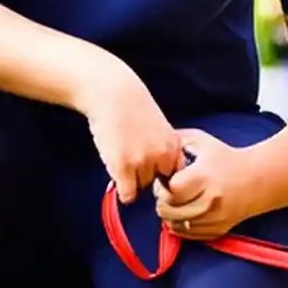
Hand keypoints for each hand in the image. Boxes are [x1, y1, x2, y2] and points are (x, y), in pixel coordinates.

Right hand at [80, 63, 183, 204]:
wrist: (112, 93)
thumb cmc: (132, 108)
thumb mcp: (159, 128)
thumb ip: (163, 150)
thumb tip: (163, 177)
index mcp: (174, 145)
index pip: (176, 177)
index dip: (162, 176)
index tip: (151, 168)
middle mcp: (163, 156)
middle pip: (158, 185)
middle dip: (146, 177)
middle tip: (131, 159)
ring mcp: (143, 162)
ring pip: (140, 189)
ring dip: (131, 179)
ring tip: (121, 155)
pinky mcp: (123, 166)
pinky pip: (127, 195)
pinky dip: (122, 190)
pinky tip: (116, 171)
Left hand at [153, 128, 262, 239]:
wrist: (255, 179)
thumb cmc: (224, 157)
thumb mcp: (201, 141)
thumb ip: (176, 140)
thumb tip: (154, 143)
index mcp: (204, 176)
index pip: (171, 191)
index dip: (162, 187)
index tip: (165, 181)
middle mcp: (210, 200)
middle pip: (170, 211)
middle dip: (163, 202)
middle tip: (166, 193)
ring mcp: (215, 218)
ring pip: (177, 226)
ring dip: (170, 216)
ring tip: (175, 203)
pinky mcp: (218, 230)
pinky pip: (189, 235)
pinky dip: (181, 227)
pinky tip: (184, 213)